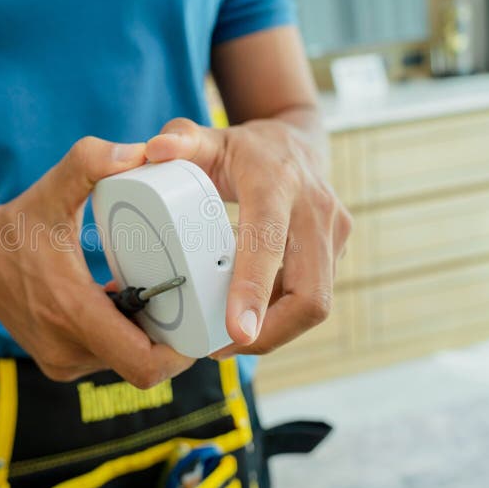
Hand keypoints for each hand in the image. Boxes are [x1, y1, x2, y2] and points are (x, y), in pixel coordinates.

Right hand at [0, 137, 193, 386]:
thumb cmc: (17, 226)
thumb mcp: (54, 187)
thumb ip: (92, 161)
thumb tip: (139, 152)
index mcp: (72, 313)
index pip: (142, 364)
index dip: (180, 353)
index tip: (197, 321)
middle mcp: (68, 349)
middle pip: (143, 365)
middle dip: (170, 339)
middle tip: (184, 300)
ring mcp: (63, 361)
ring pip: (126, 363)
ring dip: (146, 337)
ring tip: (157, 297)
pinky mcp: (61, 363)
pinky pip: (109, 358)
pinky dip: (125, 337)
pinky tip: (128, 303)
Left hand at [145, 118, 351, 357]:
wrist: (296, 142)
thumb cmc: (244, 148)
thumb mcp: (210, 138)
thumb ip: (179, 141)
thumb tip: (151, 151)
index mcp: (277, 183)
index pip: (268, 241)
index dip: (254, 288)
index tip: (236, 331)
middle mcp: (316, 210)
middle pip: (310, 294)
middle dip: (269, 334)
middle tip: (219, 349)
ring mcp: (333, 233)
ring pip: (314, 304)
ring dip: (274, 332)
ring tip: (225, 341)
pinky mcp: (336, 251)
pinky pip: (312, 296)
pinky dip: (281, 316)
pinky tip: (246, 320)